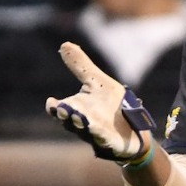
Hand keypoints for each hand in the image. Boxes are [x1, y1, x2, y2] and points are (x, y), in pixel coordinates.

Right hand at [46, 42, 147, 160]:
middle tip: (62, 109)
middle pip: (68, 121)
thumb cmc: (112, 104)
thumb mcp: (97, 82)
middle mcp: (82, 122)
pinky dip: (98, 133)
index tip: (52, 102)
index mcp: (76, 107)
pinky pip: (101, 138)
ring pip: (83, 130)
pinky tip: (96, 128)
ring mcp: (94, 133)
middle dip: (65, 115)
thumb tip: (64, 44)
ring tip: (78, 116)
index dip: (54, 107)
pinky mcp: (109, 140)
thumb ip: (81, 66)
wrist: (133, 126)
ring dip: (80, 124)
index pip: (59, 109)